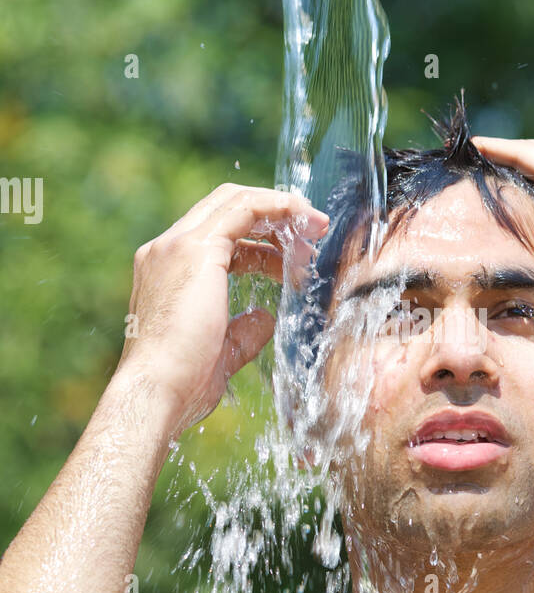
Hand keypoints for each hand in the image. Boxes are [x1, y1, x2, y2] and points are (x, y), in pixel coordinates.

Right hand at [115, 183, 328, 433]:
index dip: (261, 238)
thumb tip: (264, 318)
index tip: (294, 256)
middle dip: (274, 215)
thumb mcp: (223, 350)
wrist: (157, 392)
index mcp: (167, 269)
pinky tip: (302, 218)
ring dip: (281, 210)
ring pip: (235, 200)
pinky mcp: (194, 249)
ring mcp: (176, 245)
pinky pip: (243, 209)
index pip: (218, 233)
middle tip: (313, 232)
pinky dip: (276, 207)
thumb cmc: (183, 382)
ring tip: (316, 230)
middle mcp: (165, 249)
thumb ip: (243, 329)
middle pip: (226, 207)